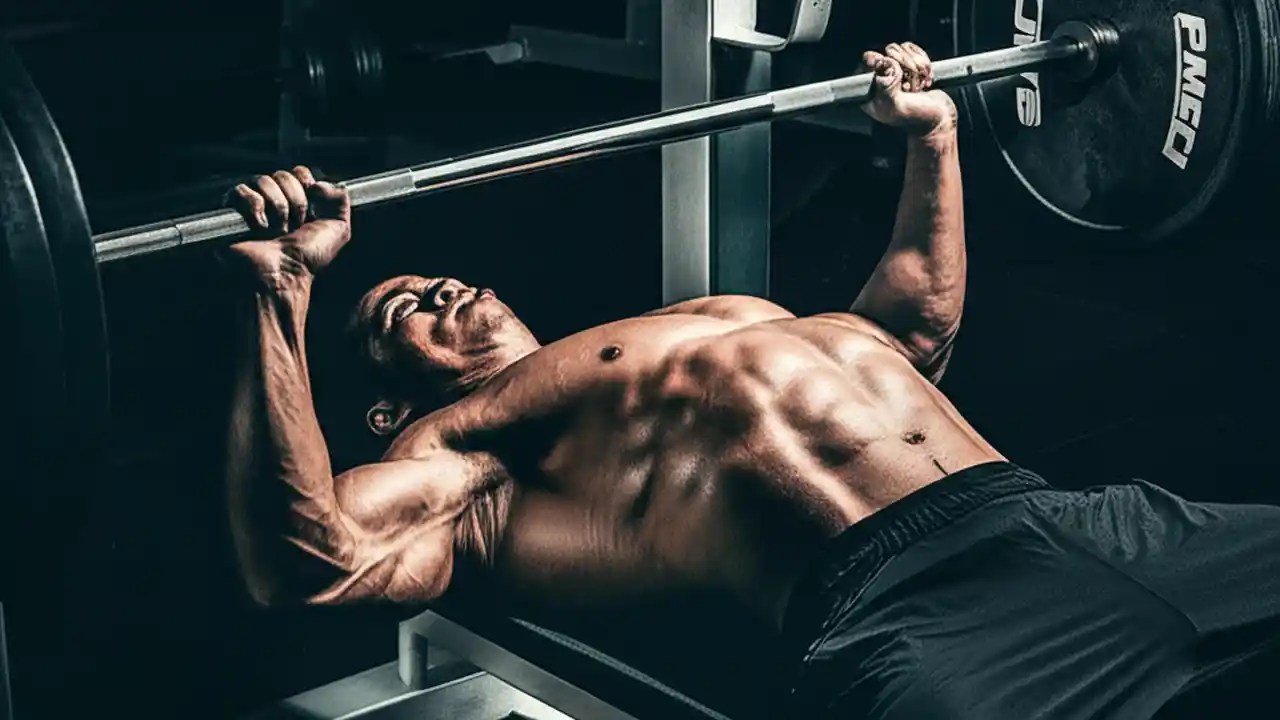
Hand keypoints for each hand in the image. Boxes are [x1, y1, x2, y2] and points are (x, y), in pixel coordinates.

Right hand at [224, 166, 350, 281]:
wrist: (282, 274)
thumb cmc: (308, 258)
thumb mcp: (339, 229)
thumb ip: (340, 199)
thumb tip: (321, 182)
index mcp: (298, 202)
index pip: (299, 172)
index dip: (306, 186)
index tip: (311, 210)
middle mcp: (274, 201)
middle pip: (282, 175)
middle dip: (295, 202)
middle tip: (295, 226)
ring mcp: (252, 205)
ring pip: (263, 180)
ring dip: (277, 208)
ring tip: (278, 231)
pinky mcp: (231, 211)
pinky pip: (240, 191)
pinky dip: (254, 208)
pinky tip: (259, 227)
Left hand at [860, 42, 956, 134]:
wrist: (940, 119)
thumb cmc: (916, 117)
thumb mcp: (895, 104)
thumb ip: (884, 83)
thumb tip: (882, 60)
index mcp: (868, 90)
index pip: (870, 59)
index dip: (887, 64)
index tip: (900, 80)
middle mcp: (879, 78)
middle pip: (890, 50)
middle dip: (908, 67)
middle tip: (912, 87)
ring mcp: (894, 71)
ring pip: (903, 48)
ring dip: (918, 66)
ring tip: (920, 86)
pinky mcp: (909, 66)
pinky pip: (913, 50)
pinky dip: (924, 63)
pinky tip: (926, 80)